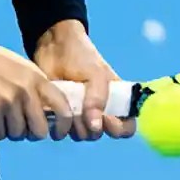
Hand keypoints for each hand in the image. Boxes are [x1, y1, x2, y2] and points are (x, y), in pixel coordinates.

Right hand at [0, 40, 74, 142]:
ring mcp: (9, 101)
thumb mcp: (21, 67)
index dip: (63, 125)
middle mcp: (26, 91)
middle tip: (19, 127)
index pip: (62, 107)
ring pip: (17, 134)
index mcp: (37, 78)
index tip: (56, 134)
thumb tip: (47, 113)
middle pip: (39, 131)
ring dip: (7, 130)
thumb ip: (35, 86)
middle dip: (29, 133)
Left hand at [32, 20, 136, 141]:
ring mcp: (78, 115)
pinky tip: (58, 106)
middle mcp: (97, 112)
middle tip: (84, 108)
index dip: (120, 128)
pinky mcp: (60, 115)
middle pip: (99, 134)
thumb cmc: (81, 56)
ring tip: (70, 103)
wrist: (53, 45)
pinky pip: (62, 130)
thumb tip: (96, 126)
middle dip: (92, 125)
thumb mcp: (97, 74)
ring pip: (80, 134)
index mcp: (114, 101)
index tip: (109, 120)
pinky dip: (60, 122)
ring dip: (75, 124)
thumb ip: (99, 99)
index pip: (126, 127)